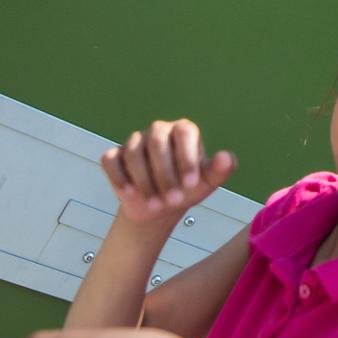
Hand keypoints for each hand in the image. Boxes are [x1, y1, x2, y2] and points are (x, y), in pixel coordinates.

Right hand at [102, 119, 235, 226]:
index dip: (186, 157)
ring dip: (145, 182)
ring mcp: (134, 142)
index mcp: (183, 131)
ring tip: (156, 205)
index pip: (184, 132)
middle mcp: (157, 131)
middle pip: (156, 141)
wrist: (160, 207)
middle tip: (174, 200)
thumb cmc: (186, 189)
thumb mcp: (207, 184)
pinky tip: (130, 196)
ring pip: (134, 153)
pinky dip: (120, 179)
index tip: (191, 184)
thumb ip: (220, 170)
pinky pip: (111, 161)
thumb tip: (226, 158)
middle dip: (165, 173)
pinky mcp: (114, 156)